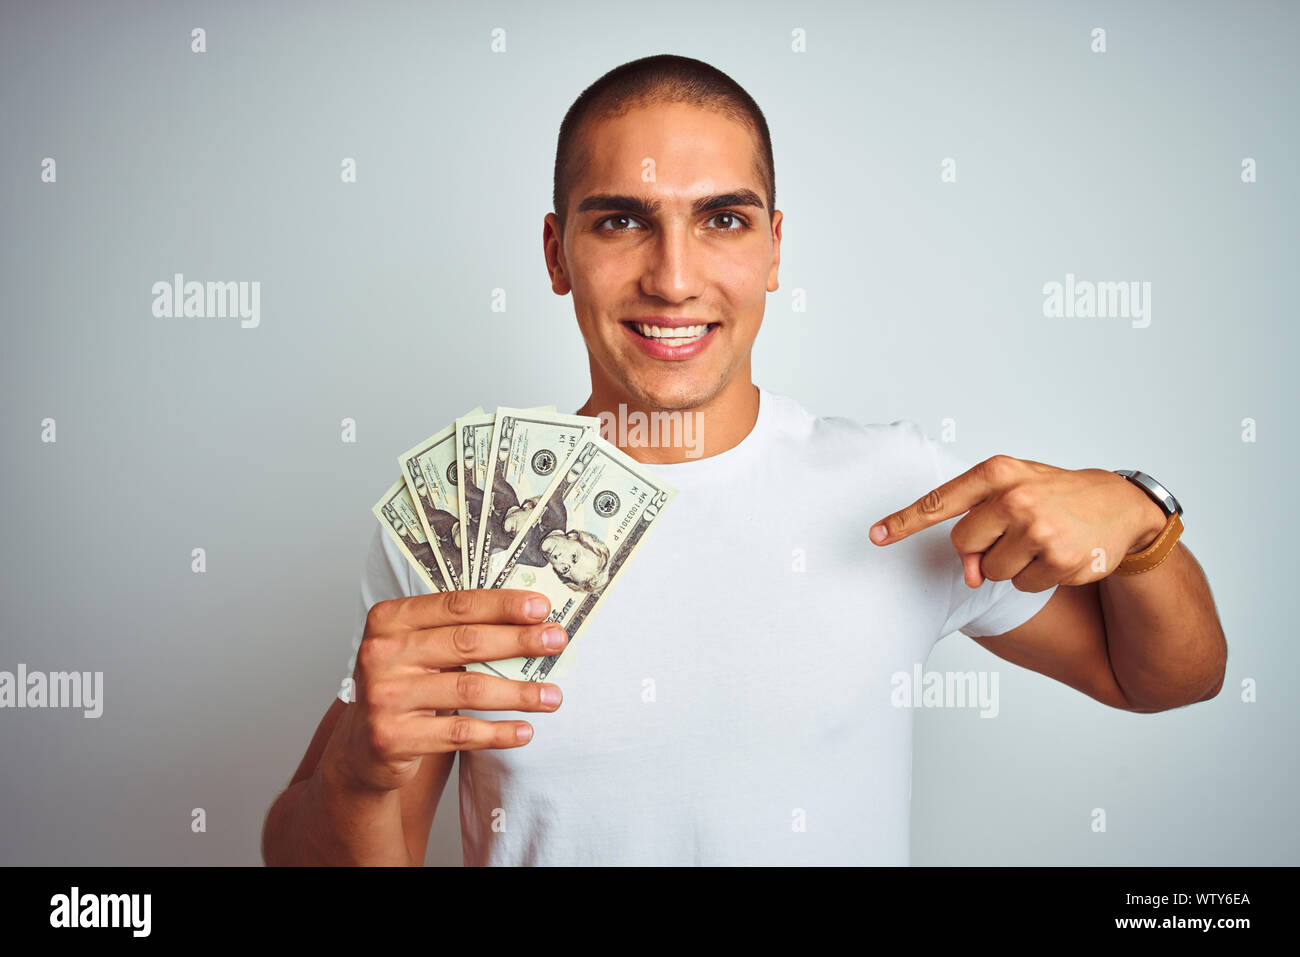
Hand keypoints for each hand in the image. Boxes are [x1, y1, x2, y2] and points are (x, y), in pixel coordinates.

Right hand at [323, 589, 567, 792]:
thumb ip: (457, 630)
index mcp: (388, 619)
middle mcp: (381, 653)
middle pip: (467, 642)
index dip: (503, 605)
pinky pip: (460, 733)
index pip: (456, 604)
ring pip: (469, 689)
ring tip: (553, 696)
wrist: (363, 747)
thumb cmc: (404, 686)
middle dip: (519, 641)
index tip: (542, 607)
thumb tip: (529, 619)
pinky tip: (525, 731)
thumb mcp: (417, 650)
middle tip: (556, 641)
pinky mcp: (392, 737)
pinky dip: (498, 733)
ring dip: (519, 693)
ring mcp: (384, 696)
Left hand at [868, 455, 1168, 591]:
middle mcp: (1016, 498)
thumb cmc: (1052, 495)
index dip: (904, 521)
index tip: (876, 536)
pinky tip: (1058, 555)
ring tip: (1040, 541)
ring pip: (992, 571)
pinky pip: (1022, 586)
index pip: (940, 500)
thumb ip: (978, 523)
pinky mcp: (1060, 561)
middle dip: (982, 547)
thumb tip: (971, 576)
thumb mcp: (1013, 490)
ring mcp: (1039, 531)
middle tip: (1014, 532)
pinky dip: (1036, 578)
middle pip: (964, 544)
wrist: (1119, 506)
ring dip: (1011, 565)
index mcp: (998, 472)